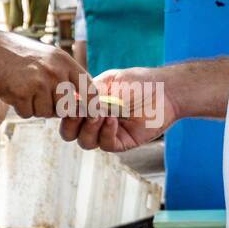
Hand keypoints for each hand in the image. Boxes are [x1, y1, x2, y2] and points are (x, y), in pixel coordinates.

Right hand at [0, 31, 87, 117]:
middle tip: (42, 97)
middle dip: (56, 108)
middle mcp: (55, 72)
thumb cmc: (21, 56)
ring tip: (26, 91)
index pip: (89, 89)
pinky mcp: (21, 94)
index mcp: (65, 62)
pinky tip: (15, 93)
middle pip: (67, 107)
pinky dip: (21, 109)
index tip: (90, 114)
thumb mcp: (49, 58)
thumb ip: (66, 76)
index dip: (92, 106)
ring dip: (36, 108)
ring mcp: (38, 83)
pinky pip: (28, 114)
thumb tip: (82, 103)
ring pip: (46, 113)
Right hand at [59, 67, 181, 150]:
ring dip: (89, 128)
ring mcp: (106, 133)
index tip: (69, 102)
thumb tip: (67, 101)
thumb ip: (87, 93)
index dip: (64, 111)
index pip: (65, 116)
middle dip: (71, 124)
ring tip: (101, 114)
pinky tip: (113, 120)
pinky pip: (105, 145)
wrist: (164, 90)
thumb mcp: (107, 82)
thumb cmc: (137, 82)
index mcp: (86, 107)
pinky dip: (106, 132)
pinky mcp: (121, 142)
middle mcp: (93, 122)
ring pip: (85, 142)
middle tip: (81, 111)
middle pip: (69, 133)